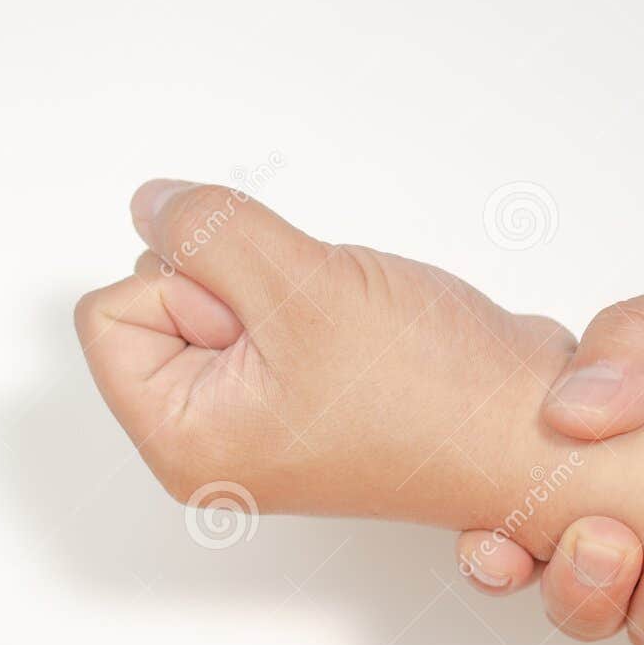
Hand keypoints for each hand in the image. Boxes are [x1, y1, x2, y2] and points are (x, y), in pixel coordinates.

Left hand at [74, 179, 583, 549]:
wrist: (535, 426)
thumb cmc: (437, 395)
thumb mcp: (300, 287)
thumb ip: (206, 229)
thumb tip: (150, 202)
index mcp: (183, 442)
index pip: (108, 315)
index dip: (186, 284)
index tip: (269, 322)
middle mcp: (210, 439)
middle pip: (156, 296)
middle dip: (236, 282)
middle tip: (317, 329)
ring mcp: (258, 415)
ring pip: (219, 290)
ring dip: (283, 282)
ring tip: (346, 329)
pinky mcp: (300, 389)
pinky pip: (268, 303)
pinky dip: (309, 293)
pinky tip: (357, 328)